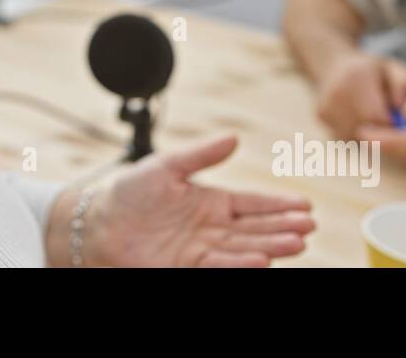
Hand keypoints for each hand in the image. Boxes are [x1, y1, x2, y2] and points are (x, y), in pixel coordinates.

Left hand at [85, 135, 314, 266]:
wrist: (97, 223)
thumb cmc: (129, 192)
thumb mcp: (167, 165)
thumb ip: (201, 154)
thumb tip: (234, 137)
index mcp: (212, 203)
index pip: (253, 204)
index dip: (279, 205)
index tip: (305, 206)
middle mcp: (212, 229)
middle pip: (255, 229)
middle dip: (283, 228)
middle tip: (308, 228)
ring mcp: (202, 251)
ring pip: (243, 249)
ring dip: (269, 247)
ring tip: (295, 244)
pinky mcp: (187, 269)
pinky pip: (218, 267)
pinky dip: (240, 264)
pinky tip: (260, 260)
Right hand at [316, 51, 405, 138]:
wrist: (334, 64)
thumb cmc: (372, 70)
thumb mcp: (394, 69)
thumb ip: (405, 86)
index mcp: (357, 77)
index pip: (376, 116)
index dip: (392, 126)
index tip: (400, 124)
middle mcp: (337, 91)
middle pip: (365, 128)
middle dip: (380, 131)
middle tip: (389, 123)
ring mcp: (326, 104)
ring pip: (354, 135)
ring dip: (368, 134)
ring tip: (373, 118)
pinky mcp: (320, 115)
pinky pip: (344, 135)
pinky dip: (355, 132)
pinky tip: (359, 118)